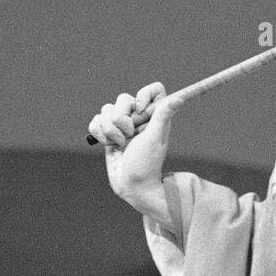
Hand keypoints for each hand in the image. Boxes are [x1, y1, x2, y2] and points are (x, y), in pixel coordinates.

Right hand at [88, 82, 177, 218]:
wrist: (131, 186)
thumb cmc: (147, 163)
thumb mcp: (154, 138)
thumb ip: (162, 116)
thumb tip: (180, 99)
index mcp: (155, 115)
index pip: (153, 90)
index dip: (144, 94)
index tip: (140, 109)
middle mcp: (139, 117)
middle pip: (123, 98)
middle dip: (121, 118)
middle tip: (129, 136)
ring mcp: (122, 125)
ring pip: (106, 109)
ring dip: (110, 130)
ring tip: (121, 144)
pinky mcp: (108, 133)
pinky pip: (96, 121)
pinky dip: (100, 134)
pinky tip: (110, 146)